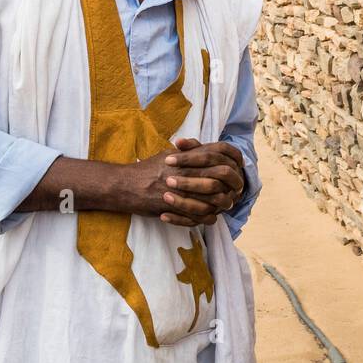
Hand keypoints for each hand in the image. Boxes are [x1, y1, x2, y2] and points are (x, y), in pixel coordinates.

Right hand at [121, 139, 245, 227]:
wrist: (125, 185)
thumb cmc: (147, 169)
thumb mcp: (167, 153)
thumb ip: (188, 150)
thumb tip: (202, 145)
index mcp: (186, 156)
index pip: (218, 153)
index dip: (232, 160)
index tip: (236, 168)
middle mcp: (186, 171)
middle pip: (221, 175)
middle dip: (232, 183)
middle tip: (237, 189)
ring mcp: (181, 190)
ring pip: (214, 198)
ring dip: (223, 203)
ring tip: (226, 204)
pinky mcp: (175, 207)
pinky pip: (199, 215)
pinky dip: (208, 217)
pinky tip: (211, 216)